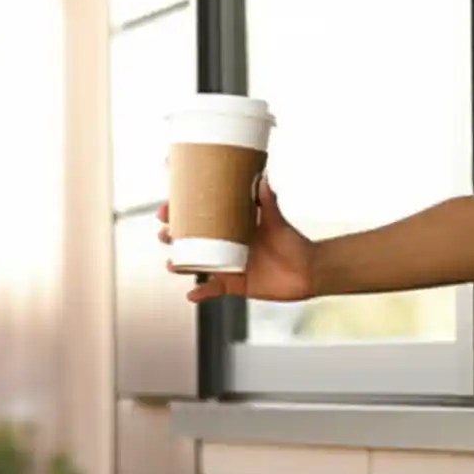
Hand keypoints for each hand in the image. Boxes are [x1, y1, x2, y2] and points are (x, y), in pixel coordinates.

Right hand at [157, 175, 318, 302]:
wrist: (308, 270)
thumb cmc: (292, 242)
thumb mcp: (276, 220)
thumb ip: (267, 202)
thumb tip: (261, 179)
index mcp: (231, 225)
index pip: (200, 216)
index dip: (180, 212)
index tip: (167, 207)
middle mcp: (225, 245)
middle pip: (191, 240)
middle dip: (173, 237)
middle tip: (165, 233)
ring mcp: (228, 265)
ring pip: (197, 264)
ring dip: (181, 265)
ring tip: (172, 264)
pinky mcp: (234, 284)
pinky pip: (214, 290)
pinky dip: (202, 293)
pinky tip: (192, 295)